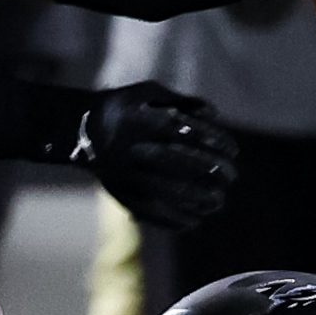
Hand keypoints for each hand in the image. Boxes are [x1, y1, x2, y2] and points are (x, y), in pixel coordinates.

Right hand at [73, 82, 238, 230]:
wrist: (81, 130)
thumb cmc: (123, 107)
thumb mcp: (147, 93)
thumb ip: (181, 102)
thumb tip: (213, 113)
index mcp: (142, 120)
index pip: (186, 131)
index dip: (214, 141)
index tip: (234, 151)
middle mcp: (133, 148)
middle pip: (180, 163)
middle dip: (210, 172)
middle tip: (231, 177)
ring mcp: (125, 174)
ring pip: (166, 192)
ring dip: (197, 199)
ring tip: (218, 202)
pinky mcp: (119, 193)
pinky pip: (149, 212)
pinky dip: (173, 219)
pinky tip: (193, 221)